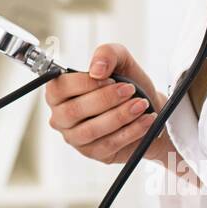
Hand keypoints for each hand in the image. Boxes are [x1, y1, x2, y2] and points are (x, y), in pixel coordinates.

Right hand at [45, 42, 171, 165]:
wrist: (146, 107)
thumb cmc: (126, 83)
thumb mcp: (120, 60)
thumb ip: (106, 54)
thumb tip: (96, 69)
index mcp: (59, 92)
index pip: (60, 88)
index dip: (85, 83)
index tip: (109, 78)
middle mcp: (61, 116)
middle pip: (74, 111)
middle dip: (105, 99)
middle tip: (130, 90)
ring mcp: (75, 137)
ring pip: (91, 130)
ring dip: (119, 116)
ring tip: (140, 105)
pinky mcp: (93, 153)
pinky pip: (108, 144)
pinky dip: (130, 132)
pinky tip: (145, 121)